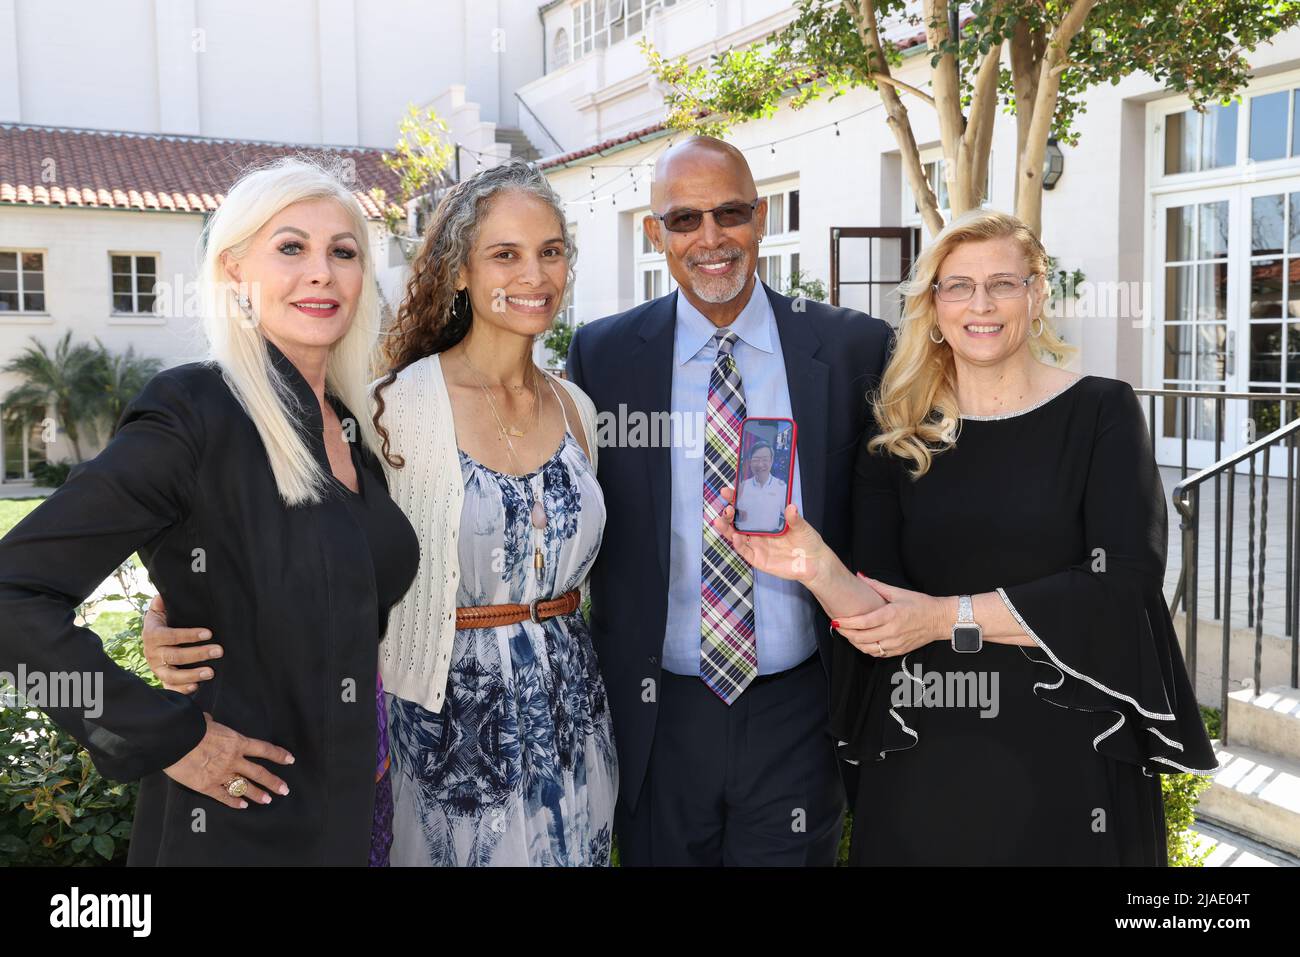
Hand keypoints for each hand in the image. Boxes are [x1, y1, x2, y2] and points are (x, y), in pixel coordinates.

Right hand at [143, 594, 221, 692]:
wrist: (151, 641)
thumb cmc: (162, 624)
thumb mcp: (159, 612)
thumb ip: (161, 603)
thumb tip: (163, 593)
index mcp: (152, 635)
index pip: (171, 635)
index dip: (189, 635)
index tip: (208, 633)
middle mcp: (153, 653)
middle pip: (175, 656)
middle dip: (198, 654)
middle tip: (219, 651)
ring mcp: (157, 668)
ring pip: (173, 674)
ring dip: (192, 674)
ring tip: (211, 672)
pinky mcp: (163, 679)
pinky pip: (170, 687)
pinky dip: (182, 689)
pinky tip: (196, 687)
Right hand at [163, 714, 294, 808]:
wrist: (174, 740)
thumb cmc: (189, 726)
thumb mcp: (205, 720)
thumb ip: (211, 723)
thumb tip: (208, 720)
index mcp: (237, 742)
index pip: (264, 749)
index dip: (279, 755)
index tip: (290, 760)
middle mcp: (233, 760)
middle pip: (259, 773)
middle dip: (273, 782)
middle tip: (284, 790)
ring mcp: (221, 774)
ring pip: (245, 787)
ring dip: (258, 794)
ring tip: (267, 800)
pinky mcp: (207, 786)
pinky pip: (224, 796)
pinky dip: (234, 802)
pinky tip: (242, 806)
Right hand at [711, 487, 830, 584]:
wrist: (815, 563)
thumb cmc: (808, 541)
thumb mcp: (802, 526)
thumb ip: (795, 518)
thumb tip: (791, 506)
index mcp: (766, 520)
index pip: (748, 508)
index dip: (736, 500)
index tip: (729, 491)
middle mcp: (758, 531)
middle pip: (737, 522)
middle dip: (728, 514)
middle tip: (726, 507)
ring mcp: (757, 545)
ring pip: (735, 536)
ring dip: (726, 528)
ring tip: (720, 521)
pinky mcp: (758, 559)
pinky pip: (744, 551)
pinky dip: (738, 544)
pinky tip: (736, 536)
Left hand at [830, 576, 952, 657]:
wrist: (940, 620)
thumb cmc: (921, 604)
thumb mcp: (899, 592)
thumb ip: (877, 586)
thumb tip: (860, 576)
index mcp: (891, 615)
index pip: (863, 622)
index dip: (847, 623)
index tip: (836, 620)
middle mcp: (892, 631)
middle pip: (861, 637)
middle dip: (846, 633)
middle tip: (837, 626)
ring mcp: (895, 643)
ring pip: (867, 648)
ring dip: (854, 642)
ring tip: (846, 634)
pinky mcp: (898, 650)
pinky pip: (877, 653)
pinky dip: (866, 648)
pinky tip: (861, 641)